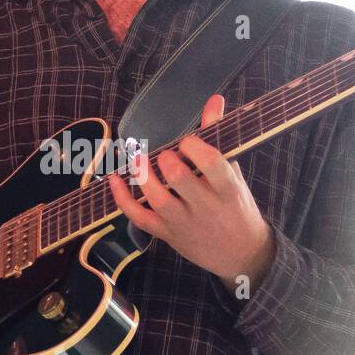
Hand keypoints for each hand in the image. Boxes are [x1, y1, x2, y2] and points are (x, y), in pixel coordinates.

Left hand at [106, 93, 275, 292]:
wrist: (241, 254)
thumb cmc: (236, 206)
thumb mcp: (234, 173)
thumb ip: (219, 137)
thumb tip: (214, 100)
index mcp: (227, 189)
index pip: (212, 163)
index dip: (195, 147)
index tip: (188, 141)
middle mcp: (205, 207)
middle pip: (181, 180)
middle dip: (168, 162)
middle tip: (165, 154)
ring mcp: (184, 223)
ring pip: (158, 200)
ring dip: (143, 177)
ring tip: (138, 159)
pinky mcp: (167, 234)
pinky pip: (140, 218)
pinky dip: (122, 199)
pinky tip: (114, 179)